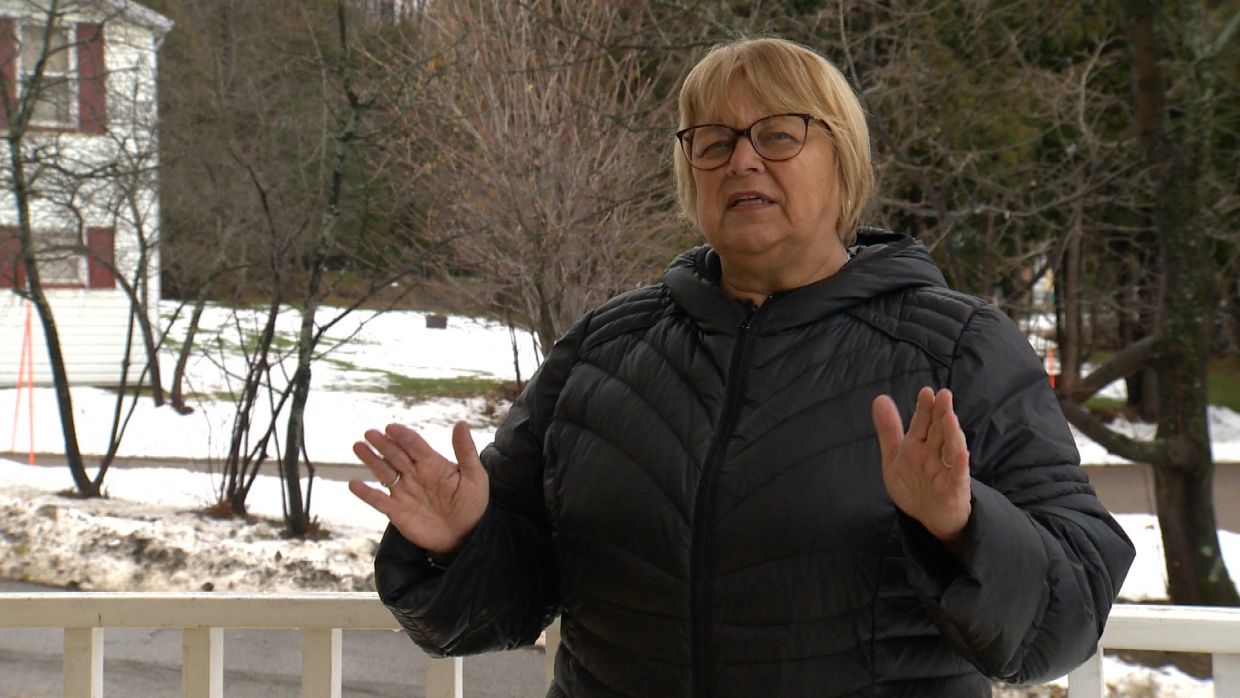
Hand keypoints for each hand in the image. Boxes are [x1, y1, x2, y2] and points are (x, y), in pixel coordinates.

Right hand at [348, 420, 488, 557]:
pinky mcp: (397, 511)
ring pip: (384, 472)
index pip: (414, 445)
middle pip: (396, 455)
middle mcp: (415, 474)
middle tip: (370, 433)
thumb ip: (465, 451)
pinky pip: (378, 501)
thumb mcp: (474, 476)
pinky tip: (354, 483)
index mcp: (432, 463)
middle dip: (383, 444)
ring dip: (371, 460)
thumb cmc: (472, 503)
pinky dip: (366, 493)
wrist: (465, 536)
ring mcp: (404, 492)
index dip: (403, 436)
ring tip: (358, 446)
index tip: (391, 428)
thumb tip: (461, 423)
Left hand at [871, 387, 971, 551]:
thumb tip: (880, 398)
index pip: (922, 423)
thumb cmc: (915, 485)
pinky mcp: (954, 487)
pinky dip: (959, 464)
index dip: (924, 408)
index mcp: (918, 446)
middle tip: (943, 395)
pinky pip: (958, 474)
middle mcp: (934, 454)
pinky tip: (961, 452)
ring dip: (951, 433)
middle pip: (938, 431)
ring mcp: (945, 470)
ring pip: (950, 448)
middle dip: (940, 413)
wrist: (930, 518)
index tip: (926, 392)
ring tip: (950, 417)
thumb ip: (889, 430)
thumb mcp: (895, 457)